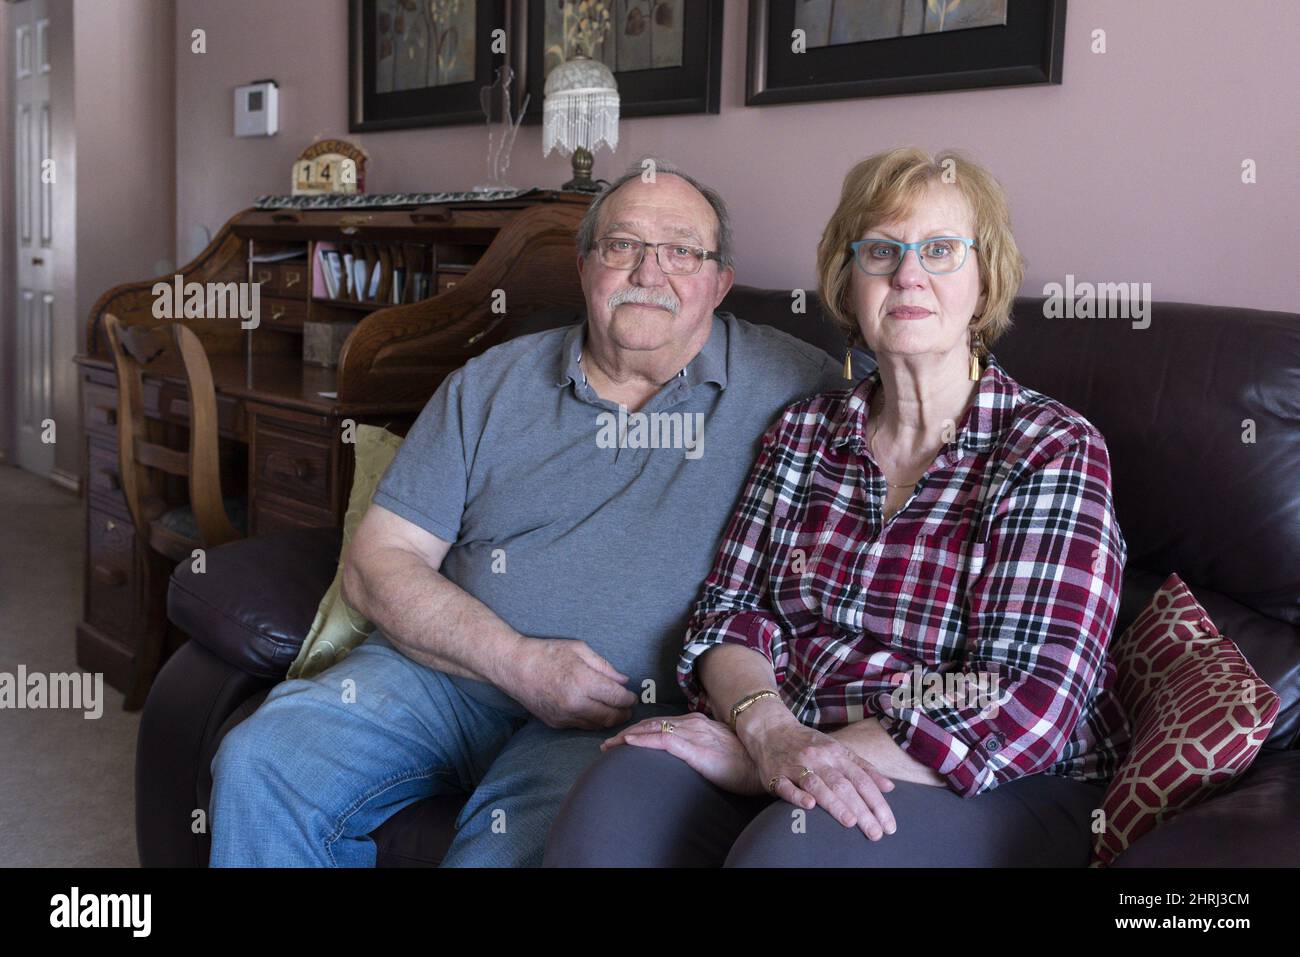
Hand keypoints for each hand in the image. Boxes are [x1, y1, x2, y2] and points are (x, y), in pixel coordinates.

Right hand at [502, 638, 637, 729]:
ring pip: (597, 725)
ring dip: (610, 720)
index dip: (629, 699)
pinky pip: (582, 726)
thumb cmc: (547, 652)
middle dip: (624, 713)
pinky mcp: (556, 723)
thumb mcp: (579, 649)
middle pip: (611, 716)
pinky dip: (593, 721)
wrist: (514, 667)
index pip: (617, 698)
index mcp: (583, 681)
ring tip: (616, 711)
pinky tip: (596, 712)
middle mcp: (575, 702)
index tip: (633, 696)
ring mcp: (564, 716)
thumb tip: (623, 681)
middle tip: (629, 708)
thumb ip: (604, 666)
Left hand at [601, 712, 765, 795]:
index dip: (640, 730)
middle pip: (652, 724)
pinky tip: (628, 743)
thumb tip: (689, 754)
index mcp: (698, 723)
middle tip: (608, 743)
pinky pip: (663, 740)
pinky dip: (643, 740)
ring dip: (628, 736)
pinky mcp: (695, 748)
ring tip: (610, 745)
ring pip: (653, 729)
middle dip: (628, 732)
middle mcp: (693, 724)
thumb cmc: (744, 763)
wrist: (762, 767)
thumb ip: (702, 747)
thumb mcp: (718, 750)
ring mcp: (694, 734)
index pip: (662, 723)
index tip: (623, 739)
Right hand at [739, 703, 897, 840]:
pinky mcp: (775, 775)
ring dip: (835, 804)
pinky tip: (810, 806)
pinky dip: (797, 796)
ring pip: (818, 786)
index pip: (862, 780)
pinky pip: (786, 786)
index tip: (888, 823)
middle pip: (843, 785)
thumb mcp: (838, 749)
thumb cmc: (809, 743)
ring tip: (851, 822)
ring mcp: (796, 766)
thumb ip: (863, 767)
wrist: (770, 729)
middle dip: (861, 810)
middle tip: (876, 833)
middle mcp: (818, 759)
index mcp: (836, 753)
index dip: (877, 802)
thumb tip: (890, 787)